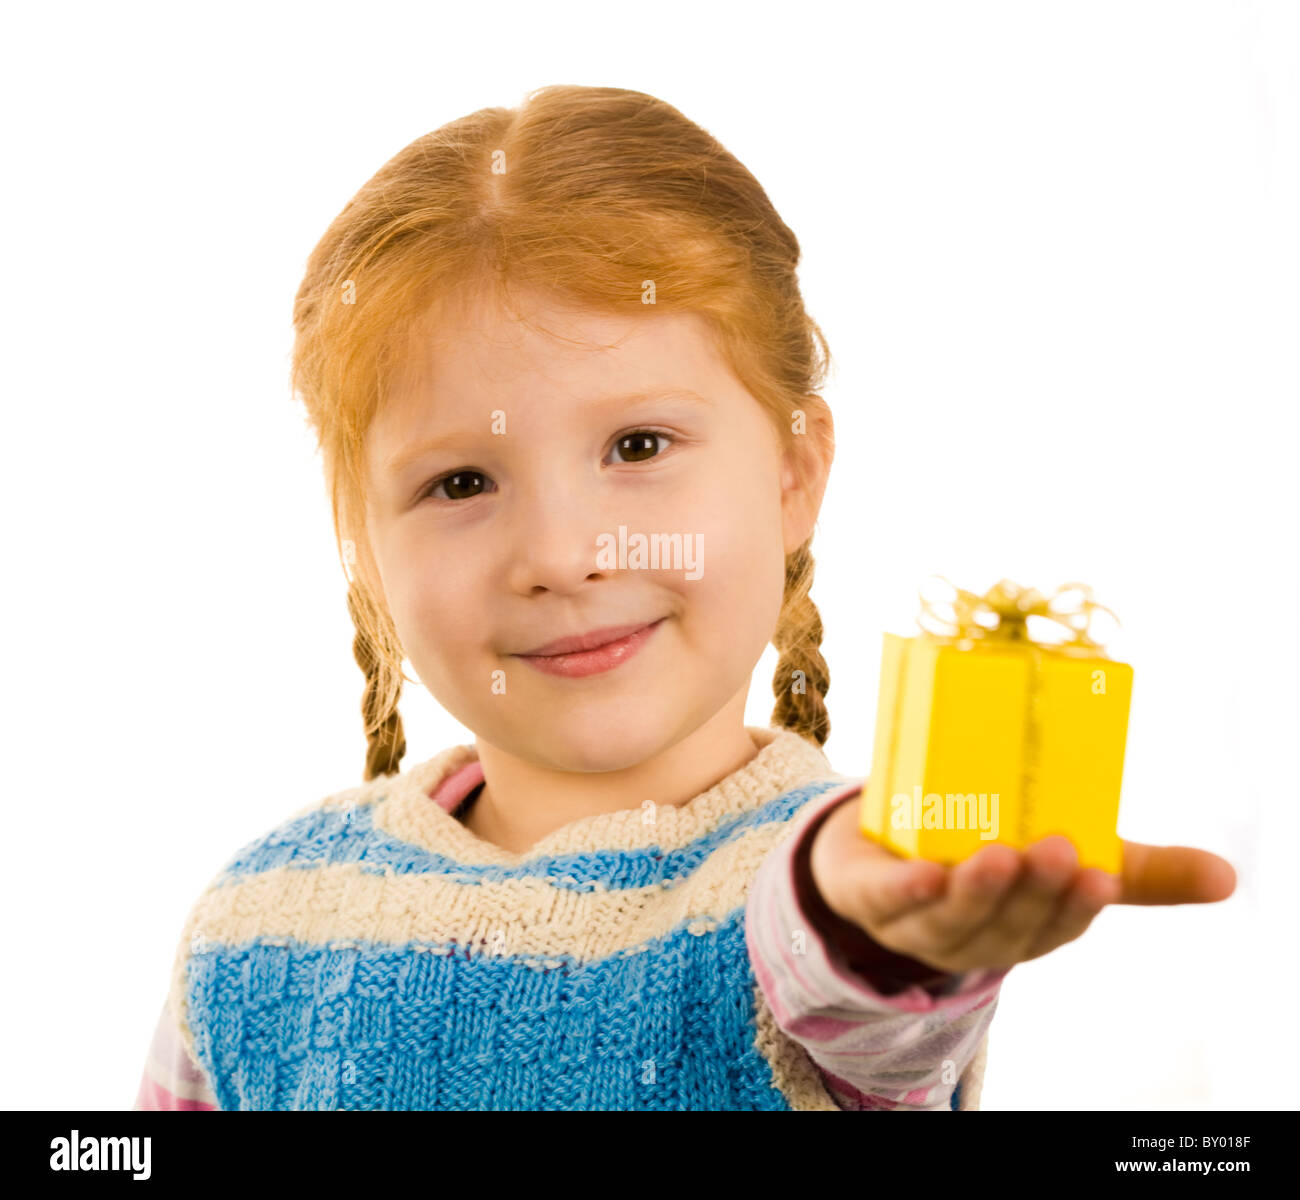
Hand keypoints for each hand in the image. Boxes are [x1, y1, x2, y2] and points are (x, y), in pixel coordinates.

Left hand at [808, 795, 1236, 973]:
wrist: (874, 850)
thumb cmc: (983, 854)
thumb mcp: (1058, 859)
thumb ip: (1133, 869)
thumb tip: (1227, 877)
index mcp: (1020, 929)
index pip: (1054, 928)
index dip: (1077, 907)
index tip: (1102, 876)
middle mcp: (971, 936)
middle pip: (1006, 925)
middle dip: (1034, 892)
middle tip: (1060, 848)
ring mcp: (916, 922)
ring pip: (950, 918)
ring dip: (976, 892)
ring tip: (998, 856)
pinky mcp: (868, 895)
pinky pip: (884, 901)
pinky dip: (905, 891)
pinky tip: (925, 874)